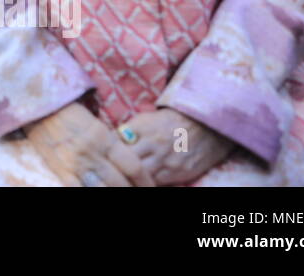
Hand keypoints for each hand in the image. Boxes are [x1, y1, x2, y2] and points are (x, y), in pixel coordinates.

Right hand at [24, 101, 154, 186]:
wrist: (38, 106)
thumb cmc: (68, 111)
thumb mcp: (95, 123)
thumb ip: (110, 143)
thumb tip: (127, 163)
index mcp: (103, 137)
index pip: (133, 165)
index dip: (145, 180)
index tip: (151, 186)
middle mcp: (91, 153)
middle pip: (120, 182)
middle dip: (132, 190)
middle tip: (139, 192)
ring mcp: (75, 164)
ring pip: (101, 189)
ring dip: (114, 193)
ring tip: (124, 193)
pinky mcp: (60, 170)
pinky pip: (79, 189)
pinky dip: (90, 193)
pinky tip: (98, 193)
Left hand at [116, 107, 234, 185]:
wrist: (204, 125)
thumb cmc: (169, 122)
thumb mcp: (145, 120)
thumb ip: (128, 132)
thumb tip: (108, 143)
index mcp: (141, 128)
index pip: (114, 143)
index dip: (106, 151)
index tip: (100, 155)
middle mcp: (152, 144)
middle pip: (125, 162)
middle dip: (115, 167)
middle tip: (107, 171)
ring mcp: (166, 160)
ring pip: (140, 176)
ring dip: (129, 178)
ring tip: (121, 178)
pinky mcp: (178, 173)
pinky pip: (156, 183)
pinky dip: (145, 183)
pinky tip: (138, 182)